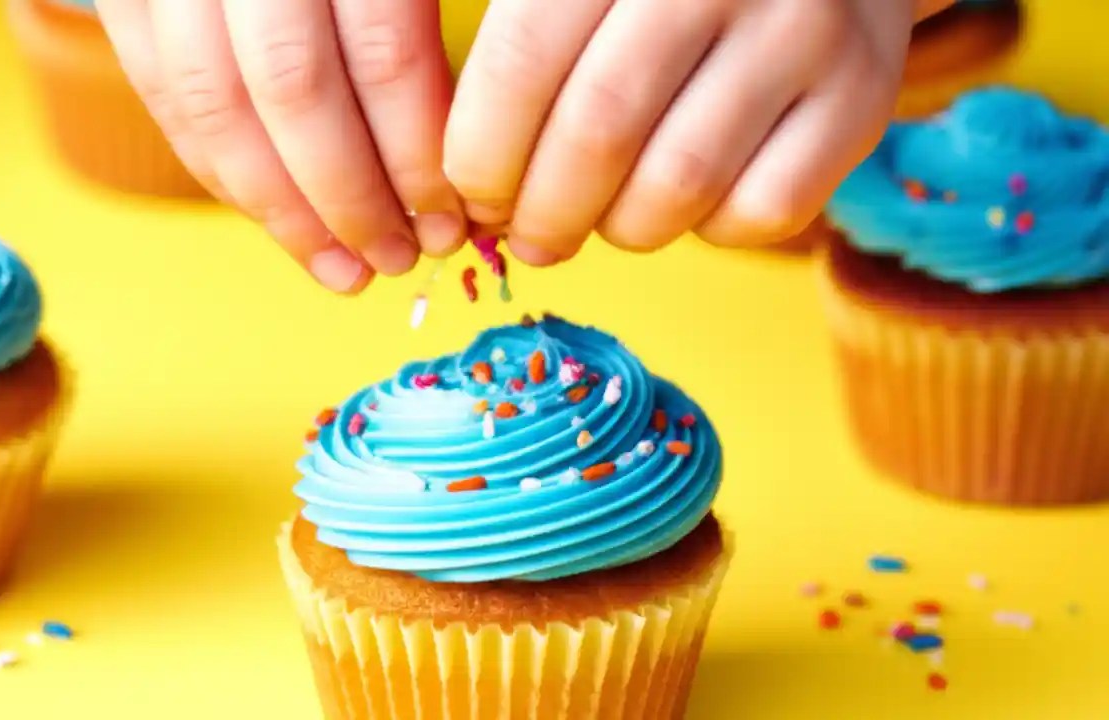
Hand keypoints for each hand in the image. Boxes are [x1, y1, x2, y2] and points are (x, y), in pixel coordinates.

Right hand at [94, 0, 467, 293]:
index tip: (452, 215)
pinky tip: (278, 223)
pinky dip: (223, 174)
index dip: (416, 149)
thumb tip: (475, 140)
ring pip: (217, 107)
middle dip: (351, 195)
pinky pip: (168, 100)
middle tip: (399, 259)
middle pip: (293, 89)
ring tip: (343, 269)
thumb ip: (420, 22)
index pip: (380, 49)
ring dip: (283, 210)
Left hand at [443, 0, 954, 263]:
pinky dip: (707, 232)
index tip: (471, 190)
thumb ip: (513, 48)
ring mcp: (806, 33)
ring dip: (619, 229)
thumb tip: (451, 183)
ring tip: (600, 217)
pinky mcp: (862, 99)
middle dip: (541, 211)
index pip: (524, 61)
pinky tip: (687, 203)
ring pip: (677, 187)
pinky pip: (761, 214)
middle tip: (526, 232)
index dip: (481, 151)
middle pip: (598, 134)